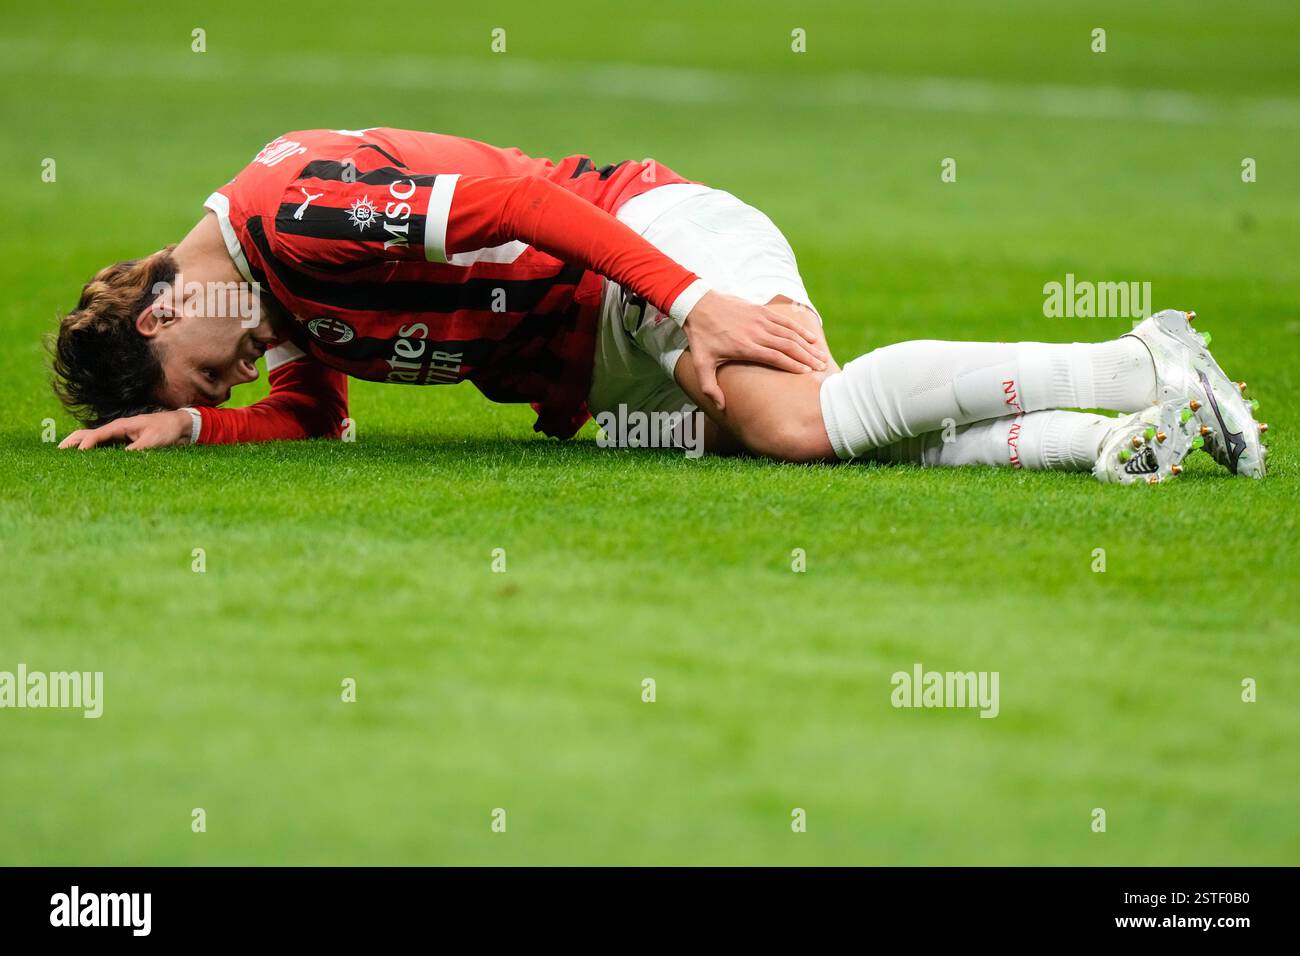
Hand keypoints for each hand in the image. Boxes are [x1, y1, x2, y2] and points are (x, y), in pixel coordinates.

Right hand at [58, 409, 192, 449]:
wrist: (181, 425)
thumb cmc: (167, 430)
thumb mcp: (153, 441)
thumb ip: (137, 450)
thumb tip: (121, 459)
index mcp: (121, 425)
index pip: (96, 435)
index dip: (84, 445)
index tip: (75, 455)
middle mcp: (117, 429)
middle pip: (89, 433)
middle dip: (73, 442)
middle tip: (58, 452)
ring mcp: (120, 435)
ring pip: (94, 439)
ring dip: (80, 445)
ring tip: (65, 456)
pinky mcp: (125, 441)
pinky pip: (104, 445)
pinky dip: (93, 450)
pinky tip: (86, 459)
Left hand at [682, 291, 827, 409]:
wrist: (697, 305)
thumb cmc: (700, 337)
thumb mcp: (700, 364)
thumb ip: (710, 387)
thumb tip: (721, 407)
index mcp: (745, 347)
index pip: (775, 357)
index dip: (793, 365)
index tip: (807, 373)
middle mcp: (756, 333)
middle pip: (787, 346)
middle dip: (806, 357)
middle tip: (820, 367)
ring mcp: (760, 320)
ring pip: (789, 333)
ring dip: (806, 344)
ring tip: (820, 355)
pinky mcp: (760, 310)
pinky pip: (784, 321)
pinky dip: (799, 329)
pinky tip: (810, 338)